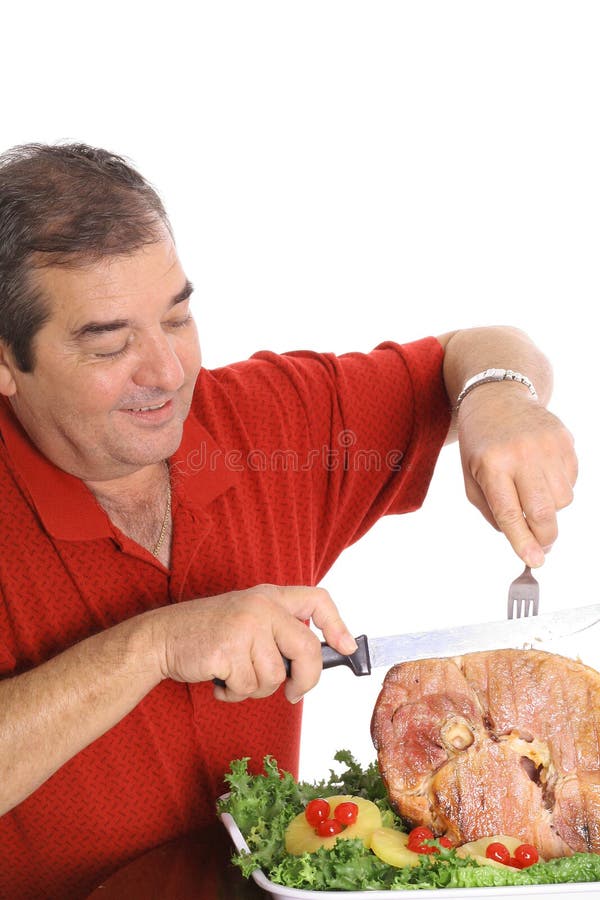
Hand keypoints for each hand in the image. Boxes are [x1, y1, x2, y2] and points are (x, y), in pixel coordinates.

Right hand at [150, 584, 356, 703]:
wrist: (162, 637)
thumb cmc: (207, 634)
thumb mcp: (247, 619)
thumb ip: (277, 632)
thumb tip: (313, 665)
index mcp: (269, 596)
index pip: (317, 599)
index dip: (337, 625)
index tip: (347, 647)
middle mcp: (261, 606)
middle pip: (307, 649)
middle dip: (305, 680)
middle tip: (294, 694)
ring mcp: (245, 627)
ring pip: (275, 677)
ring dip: (255, 688)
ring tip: (232, 675)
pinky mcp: (228, 650)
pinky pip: (248, 688)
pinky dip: (234, 694)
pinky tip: (219, 679)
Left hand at [457, 386, 577, 565]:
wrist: (497, 397)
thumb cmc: (480, 444)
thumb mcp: (471, 476)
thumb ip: (492, 510)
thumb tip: (522, 539)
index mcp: (491, 465)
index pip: (509, 512)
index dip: (523, 541)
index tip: (534, 561)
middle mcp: (521, 454)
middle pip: (543, 511)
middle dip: (545, 536)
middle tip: (542, 546)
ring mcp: (546, 445)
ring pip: (563, 500)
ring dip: (550, 507)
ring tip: (531, 489)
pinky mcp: (564, 440)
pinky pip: (572, 481)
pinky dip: (559, 486)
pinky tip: (541, 471)